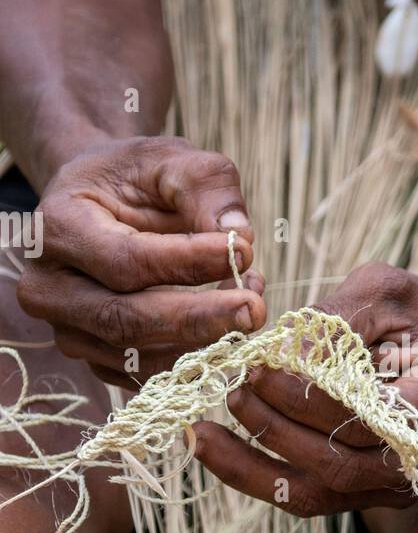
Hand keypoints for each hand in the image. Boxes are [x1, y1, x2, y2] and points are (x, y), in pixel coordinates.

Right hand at [17, 135, 266, 385]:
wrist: (101, 201)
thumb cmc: (135, 177)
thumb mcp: (169, 157)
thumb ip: (205, 185)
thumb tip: (239, 234)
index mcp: (55, 228)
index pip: (124, 261)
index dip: (187, 263)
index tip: (244, 251)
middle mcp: (47, 287)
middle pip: (125, 319)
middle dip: (199, 319)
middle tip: (255, 309)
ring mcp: (66, 329)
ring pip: (136, 356)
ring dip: (203, 342)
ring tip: (252, 306)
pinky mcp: (92, 358)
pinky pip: (146, 374)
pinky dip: (193, 360)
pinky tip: (230, 326)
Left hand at [194, 262, 417, 516]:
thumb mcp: (385, 288)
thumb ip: (335, 318)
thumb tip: (275, 353)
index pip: (373, 418)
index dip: (312, 400)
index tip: (263, 366)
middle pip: (343, 464)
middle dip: (278, 428)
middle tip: (236, 386)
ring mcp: (400, 483)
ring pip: (320, 493)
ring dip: (254, 463)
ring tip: (204, 428)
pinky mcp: (369, 493)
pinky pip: (308, 497)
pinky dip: (255, 476)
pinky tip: (212, 447)